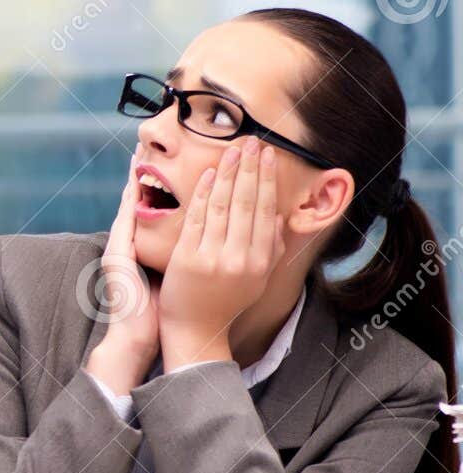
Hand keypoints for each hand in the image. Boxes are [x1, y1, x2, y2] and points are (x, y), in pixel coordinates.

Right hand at [85, 154, 160, 395]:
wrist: (138, 338)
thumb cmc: (162, 312)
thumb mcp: (175, 276)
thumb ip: (183, 255)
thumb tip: (209, 241)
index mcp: (141, 249)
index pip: (151, 211)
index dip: (159, 187)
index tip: (164, 165)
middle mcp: (127, 245)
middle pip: (136, 202)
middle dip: (142, 175)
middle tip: (143, 147)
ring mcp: (118, 249)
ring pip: (127, 206)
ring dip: (133, 181)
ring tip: (136, 155)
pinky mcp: (115, 256)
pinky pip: (123, 221)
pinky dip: (129, 200)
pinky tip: (134, 184)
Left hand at [158, 137, 284, 368]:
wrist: (196, 330)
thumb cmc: (226, 301)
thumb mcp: (257, 278)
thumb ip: (270, 248)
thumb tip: (283, 218)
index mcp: (262, 262)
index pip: (267, 211)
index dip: (268, 181)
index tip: (269, 156)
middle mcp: (241, 259)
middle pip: (248, 203)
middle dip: (251, 168)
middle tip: (253, 141)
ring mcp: (214, 258)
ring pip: (224, 206)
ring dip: (229, 173)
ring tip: (233, 149)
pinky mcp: (188, 258)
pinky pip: (198, 218)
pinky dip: (205, 193)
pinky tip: (210, 173)